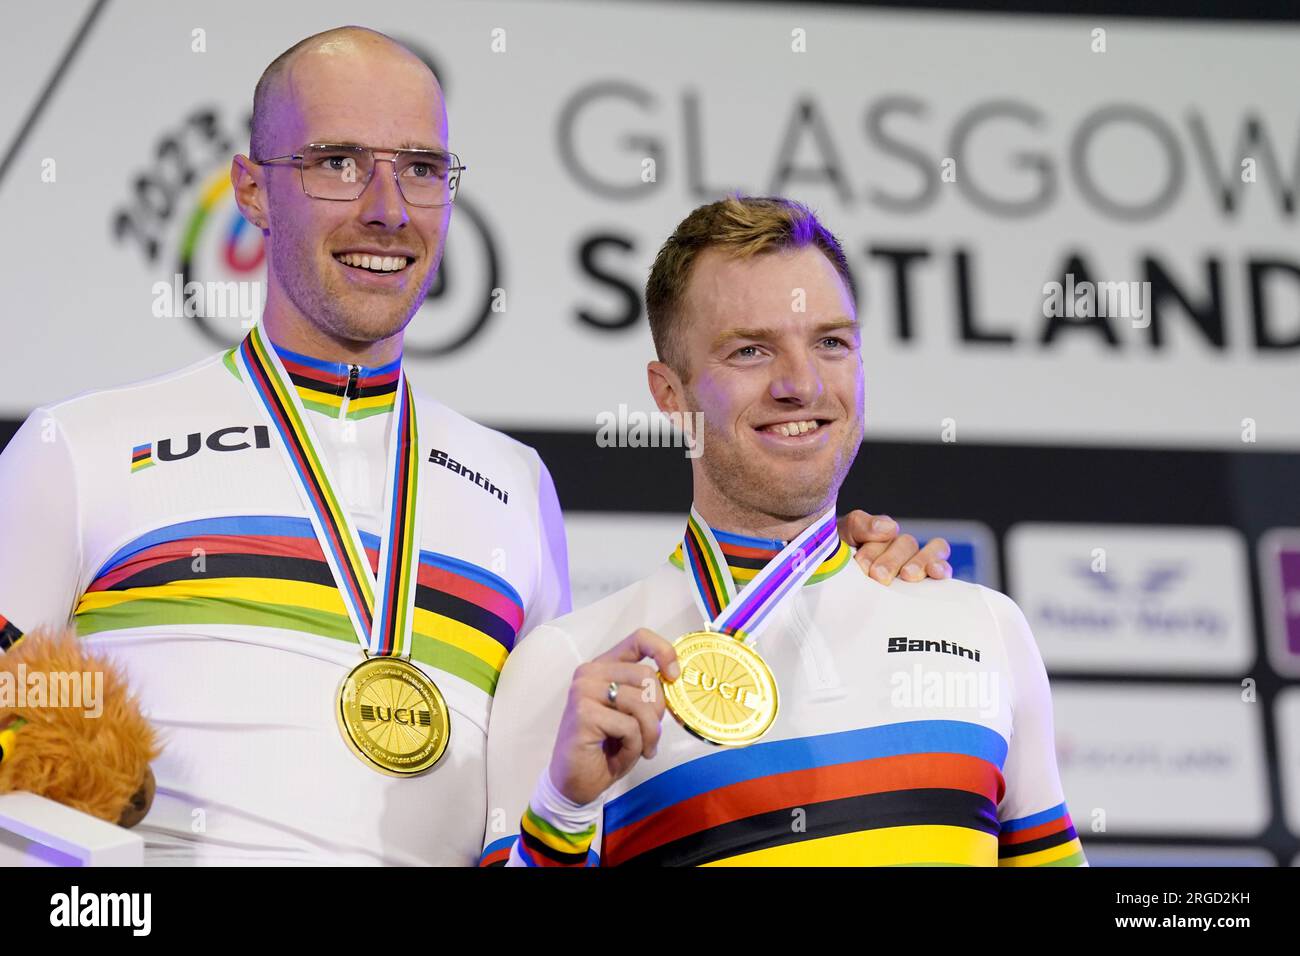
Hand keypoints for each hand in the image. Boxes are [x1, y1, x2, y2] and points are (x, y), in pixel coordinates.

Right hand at [547, 628, 678, 805]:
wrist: (576, 783)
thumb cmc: (607, 748)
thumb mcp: (633, 715)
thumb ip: (646, 693)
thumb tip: (674, 678)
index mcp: (604, 667)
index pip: (639, 639)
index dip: (664, 651)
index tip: (675, 676)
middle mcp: (590, 672)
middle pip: (648, 676)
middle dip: (657, 712)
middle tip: (649, 736)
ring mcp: (583, 691)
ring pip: (641, 703)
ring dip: (648, 734)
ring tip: (639, 749)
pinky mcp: (583, 713)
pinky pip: (630, 727)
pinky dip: (633, 747)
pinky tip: (618, 756)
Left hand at [837, 511, 952, 586]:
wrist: (835, 597)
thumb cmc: (838, 566)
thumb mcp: (840, 541)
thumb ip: (859, 525)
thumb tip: (889, 528)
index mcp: (878, 534)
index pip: (884, 530)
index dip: (874, 548)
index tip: (862, 566)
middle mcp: (899, 547)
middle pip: (906, 544)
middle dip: (891, 560)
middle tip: (878, 576)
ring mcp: (916, 564)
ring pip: (931, 550)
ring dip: (919, 562)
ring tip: (908, 576)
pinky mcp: (927, 584)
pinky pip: (943, 568)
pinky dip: (942, 567)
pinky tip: (937, 573)